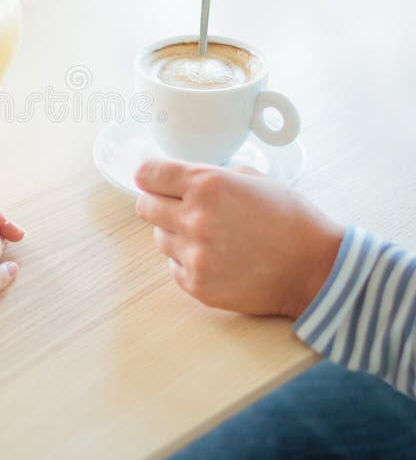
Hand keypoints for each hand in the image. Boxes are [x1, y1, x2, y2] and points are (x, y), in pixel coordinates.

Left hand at [134, 159, 344, 318]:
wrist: (316, 269)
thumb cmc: (290, 219)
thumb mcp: (252, 178)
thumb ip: (210, 174)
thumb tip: (179, 177)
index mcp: (207, 184)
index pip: (148, 174)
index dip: (150, 176)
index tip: (153, 180)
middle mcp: (195, 218)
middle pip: (145, 206)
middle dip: (158, 202)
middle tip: (178, 206)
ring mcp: (194, 255)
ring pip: (159, 236)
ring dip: (175, 232)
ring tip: (209, 235)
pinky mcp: (197, 284)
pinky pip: (173, 266)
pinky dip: (187, 260)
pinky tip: (215, 257)